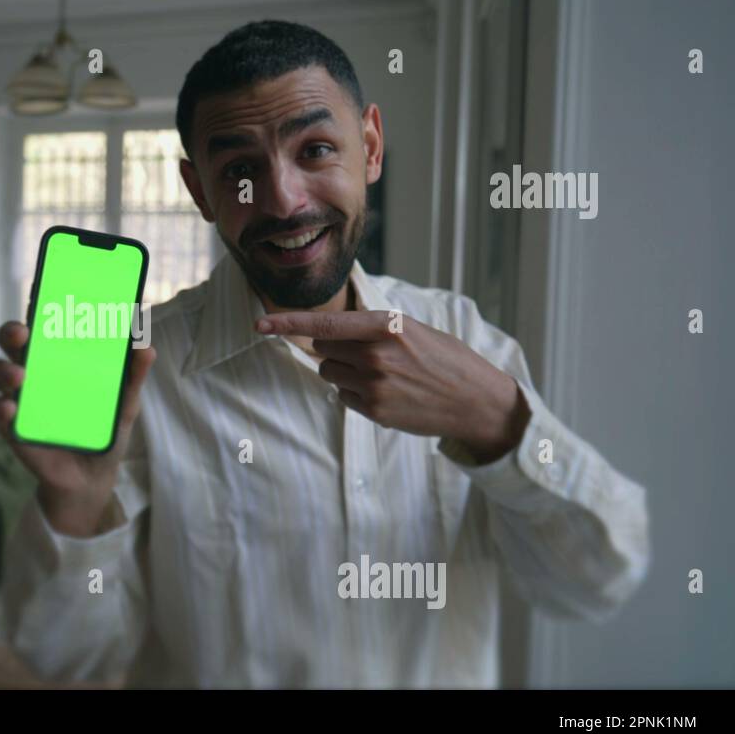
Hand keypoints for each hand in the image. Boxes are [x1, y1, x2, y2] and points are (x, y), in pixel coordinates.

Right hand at [0, 321, 156, 536]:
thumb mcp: (125, 403)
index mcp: (56, 359)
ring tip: (20, 376)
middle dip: (10, 332)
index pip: (41, 325)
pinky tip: (10, 409)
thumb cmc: (104, 431)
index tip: (41, 296)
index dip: (36, 307)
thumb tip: (147, 347)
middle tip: (23, 333)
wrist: (93, 478)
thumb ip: (134, 377)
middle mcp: (31, 373)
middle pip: (9, 343)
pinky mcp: (12, 429)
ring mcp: (18, 399)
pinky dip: (0, 410)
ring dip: (2, 370)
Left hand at [256, 310, 529, 463]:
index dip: (287, 323)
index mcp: (385, 326)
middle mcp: (375, 354)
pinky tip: (387, 393)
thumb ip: (370, 327)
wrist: (475, 400)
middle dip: (337, 349)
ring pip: (329, 373)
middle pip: (322, 349)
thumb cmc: (443, 358)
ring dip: (345, 372)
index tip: (259, 323)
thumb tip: (324, 332)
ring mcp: (373, 385)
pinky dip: (356, 393)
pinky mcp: (374, 410)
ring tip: (383, 375)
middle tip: (371, 354)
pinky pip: (343, 396)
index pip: (324, 322)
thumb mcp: (411, 329)